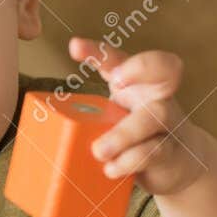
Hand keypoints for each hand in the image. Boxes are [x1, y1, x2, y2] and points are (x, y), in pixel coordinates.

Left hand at [68, 37, 206, 196]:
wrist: (178, 165)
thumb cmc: (135, 136)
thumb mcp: (112, 123)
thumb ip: (86, 121)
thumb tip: (37, 133)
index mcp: (135, 85)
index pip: (119, 59)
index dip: (99, 51)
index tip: (75, 47)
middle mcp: (156, 97)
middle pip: (165, 70)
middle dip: (140, 68)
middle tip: (117, 82)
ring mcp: (169, 123)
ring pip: (155, 116)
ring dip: (125, 133)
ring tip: (99, 151)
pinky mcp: (172, 152)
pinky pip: (156, 151)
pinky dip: (131, 160)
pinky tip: (111, 169)